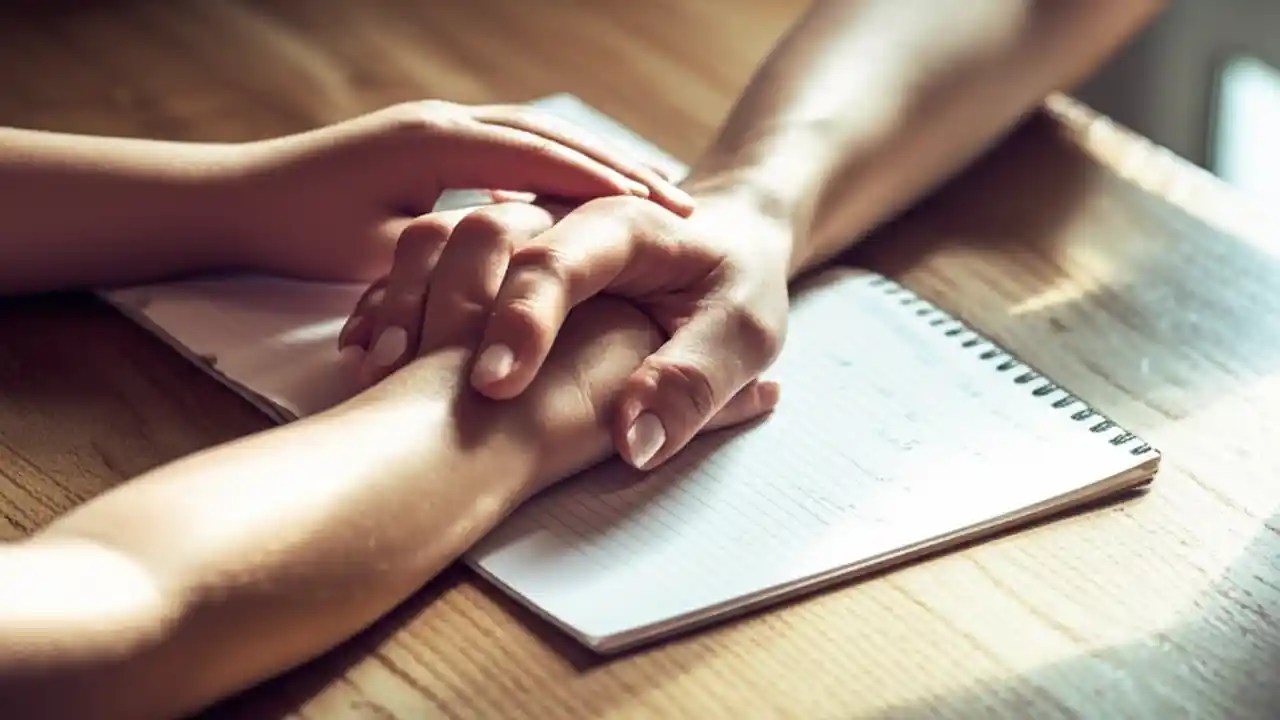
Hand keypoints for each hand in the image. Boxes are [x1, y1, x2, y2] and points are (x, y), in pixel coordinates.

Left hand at [224, 101, 691, 280]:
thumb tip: (513, 258)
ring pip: (537, 134)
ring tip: (651, 195)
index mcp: (439, 143)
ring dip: (593, 162)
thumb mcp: (377, 249)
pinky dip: (555, 166)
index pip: (542, 160)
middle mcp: (446, 120)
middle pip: (552, 135)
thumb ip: (448, 246)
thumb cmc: (298, 228)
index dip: (608, 188)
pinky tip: (580, 196)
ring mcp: (439, 124)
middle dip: (618, 167)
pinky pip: (511, 144)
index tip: (665, 214)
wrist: (235, 196)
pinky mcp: (431, 138)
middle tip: (679, 201)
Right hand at [340, 194, 788, 469]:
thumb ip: (693, 382)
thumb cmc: (736, 288)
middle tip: (397, 375)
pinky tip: (369, 357)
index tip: (495, 386)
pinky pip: (436, 271)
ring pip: (441, 246)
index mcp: (622, 221)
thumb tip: (635, 443)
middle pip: (478, 243)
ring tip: (370, 365)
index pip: (558, 261)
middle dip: (438, 310)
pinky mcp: (504, 262)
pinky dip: (401, 307)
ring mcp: (526, 233)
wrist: (725, 243)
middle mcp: (563, 215)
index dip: (524, 321)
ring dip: (404, 302)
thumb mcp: (741, 334)